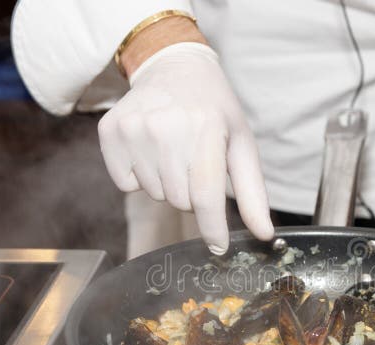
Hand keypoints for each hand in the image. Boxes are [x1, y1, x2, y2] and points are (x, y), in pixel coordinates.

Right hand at [98, 38, 273, 254]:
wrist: (173, 66)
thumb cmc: (214, 110)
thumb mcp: (241, 145)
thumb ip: (253, 193)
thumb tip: (264, 235)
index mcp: (205, 129)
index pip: (205, 196)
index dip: (212, 228)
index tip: (218, 248)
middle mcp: (165, 127)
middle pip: (179, 200)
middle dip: (192, 194)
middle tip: (195, 163)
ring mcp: (133, 128)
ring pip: (154, 194)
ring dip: (168, 184)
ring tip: (174, 152)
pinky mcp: (109, 131)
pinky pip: (126, 184)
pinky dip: (140, 176)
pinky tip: (151, 149)